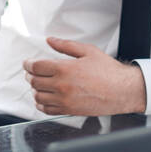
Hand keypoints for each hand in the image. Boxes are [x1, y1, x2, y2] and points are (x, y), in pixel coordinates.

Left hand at [23, 37, 145, 115]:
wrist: (123, 91)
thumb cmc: (108, 71)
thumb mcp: (87, 51)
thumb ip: (66, 45)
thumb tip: (50, 40)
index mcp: (64, 69)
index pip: (35, 67)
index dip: (28, 64)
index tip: (28, 63)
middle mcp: (62, 85)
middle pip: (34, 82)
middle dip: (30, 76)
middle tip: (32, 73)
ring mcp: (64, 100)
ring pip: (38, 97)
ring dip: (35, 90)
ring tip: (39, 85)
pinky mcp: (69, 110)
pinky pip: (47, 110)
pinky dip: (41, 105)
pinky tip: (44, 99)